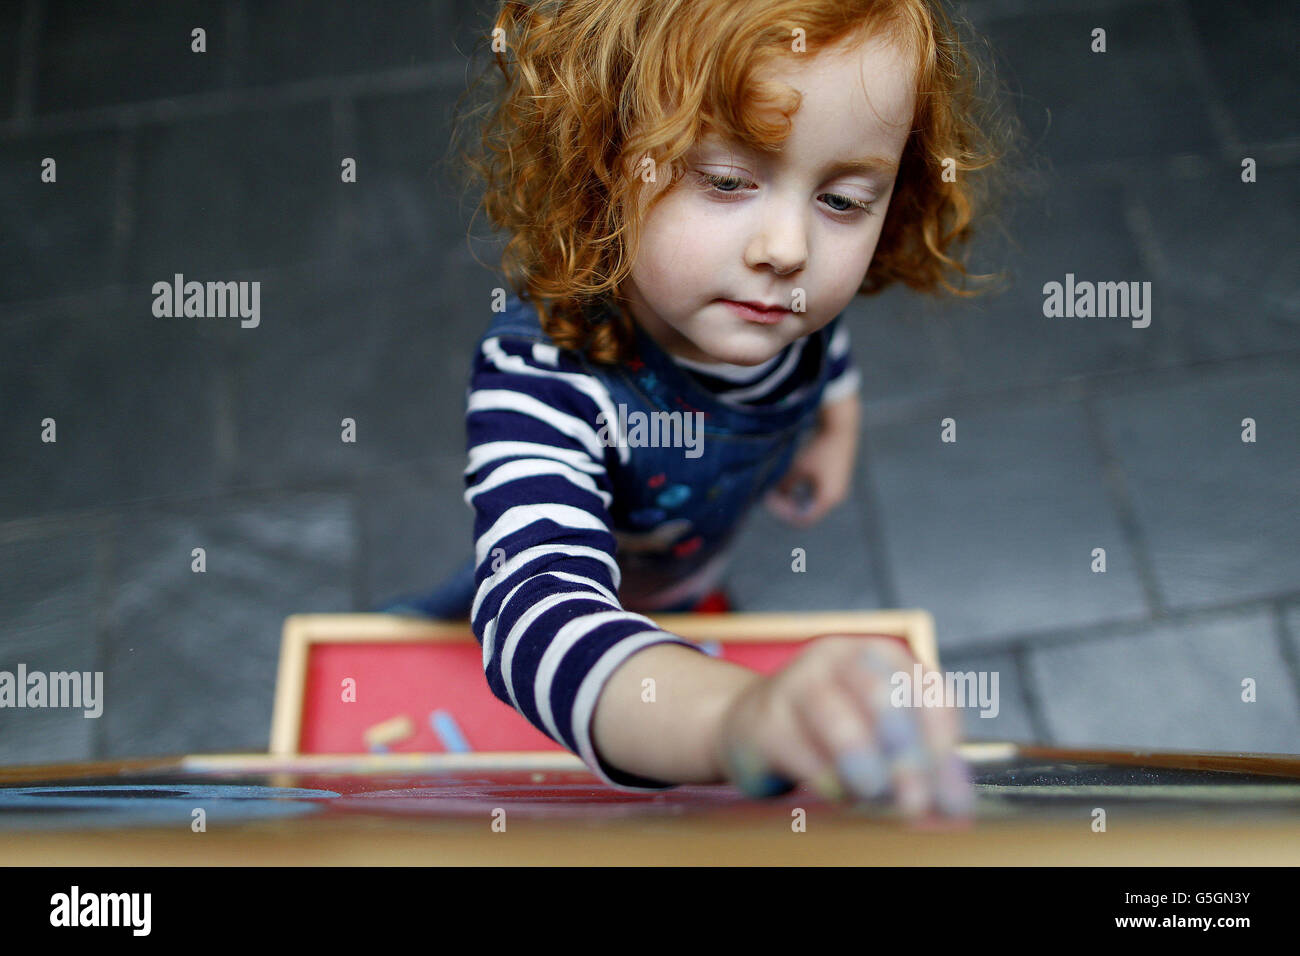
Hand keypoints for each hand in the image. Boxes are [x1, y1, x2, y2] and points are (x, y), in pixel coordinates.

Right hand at [713, 635, 973, 818]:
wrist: (748, 724)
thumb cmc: (828, 728)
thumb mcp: (877, 727)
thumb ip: (916, 755)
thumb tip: (953, 802)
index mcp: (877, 654)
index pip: (925, 689)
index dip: (943, 743)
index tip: (953, 795)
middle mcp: (837, 658)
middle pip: (880, 696)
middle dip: (905, 754)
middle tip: (917, 801)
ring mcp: (796, 683)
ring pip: (836, 718)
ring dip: (863, 762)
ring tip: (875, 794)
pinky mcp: (764, 719)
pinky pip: (799, 750)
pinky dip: (825, 778)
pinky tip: (840, 794)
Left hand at [763, 395, 858, 526]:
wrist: (840, 426)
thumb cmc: (819, 446)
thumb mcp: (798, 467)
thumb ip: (784, 485)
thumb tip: (768, 497)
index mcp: (828, 498)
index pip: (803, 519)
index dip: (784, 514)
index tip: (770, 500)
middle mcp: (835, 497)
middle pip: (807, 513)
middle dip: (787, 506)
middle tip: (770, 495)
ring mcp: (837, 489)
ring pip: (810, 503)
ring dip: (793, 499)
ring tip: (777, 487)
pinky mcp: (835, 480)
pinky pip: (815, 494)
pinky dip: (801, 491)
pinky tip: (788, 479)